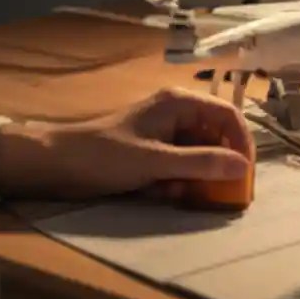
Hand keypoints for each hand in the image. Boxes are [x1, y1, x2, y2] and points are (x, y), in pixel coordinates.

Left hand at [0, 87, 253, 199]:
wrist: (54, 165)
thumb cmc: (104, 156)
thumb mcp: (155, 162)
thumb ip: (201, 163)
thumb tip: (243, 167)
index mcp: (179, 104)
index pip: (228, 116)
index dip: (242, 143)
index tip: (246, 174)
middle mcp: (176, 114)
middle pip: (216, 137)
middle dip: (219, 165)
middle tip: (223, 192)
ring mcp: (163, 134)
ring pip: (198, 155)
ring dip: (195, 177)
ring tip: (182, 194)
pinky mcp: (152, 153)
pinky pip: (179, 167)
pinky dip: (177, 182)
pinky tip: (162, 194)